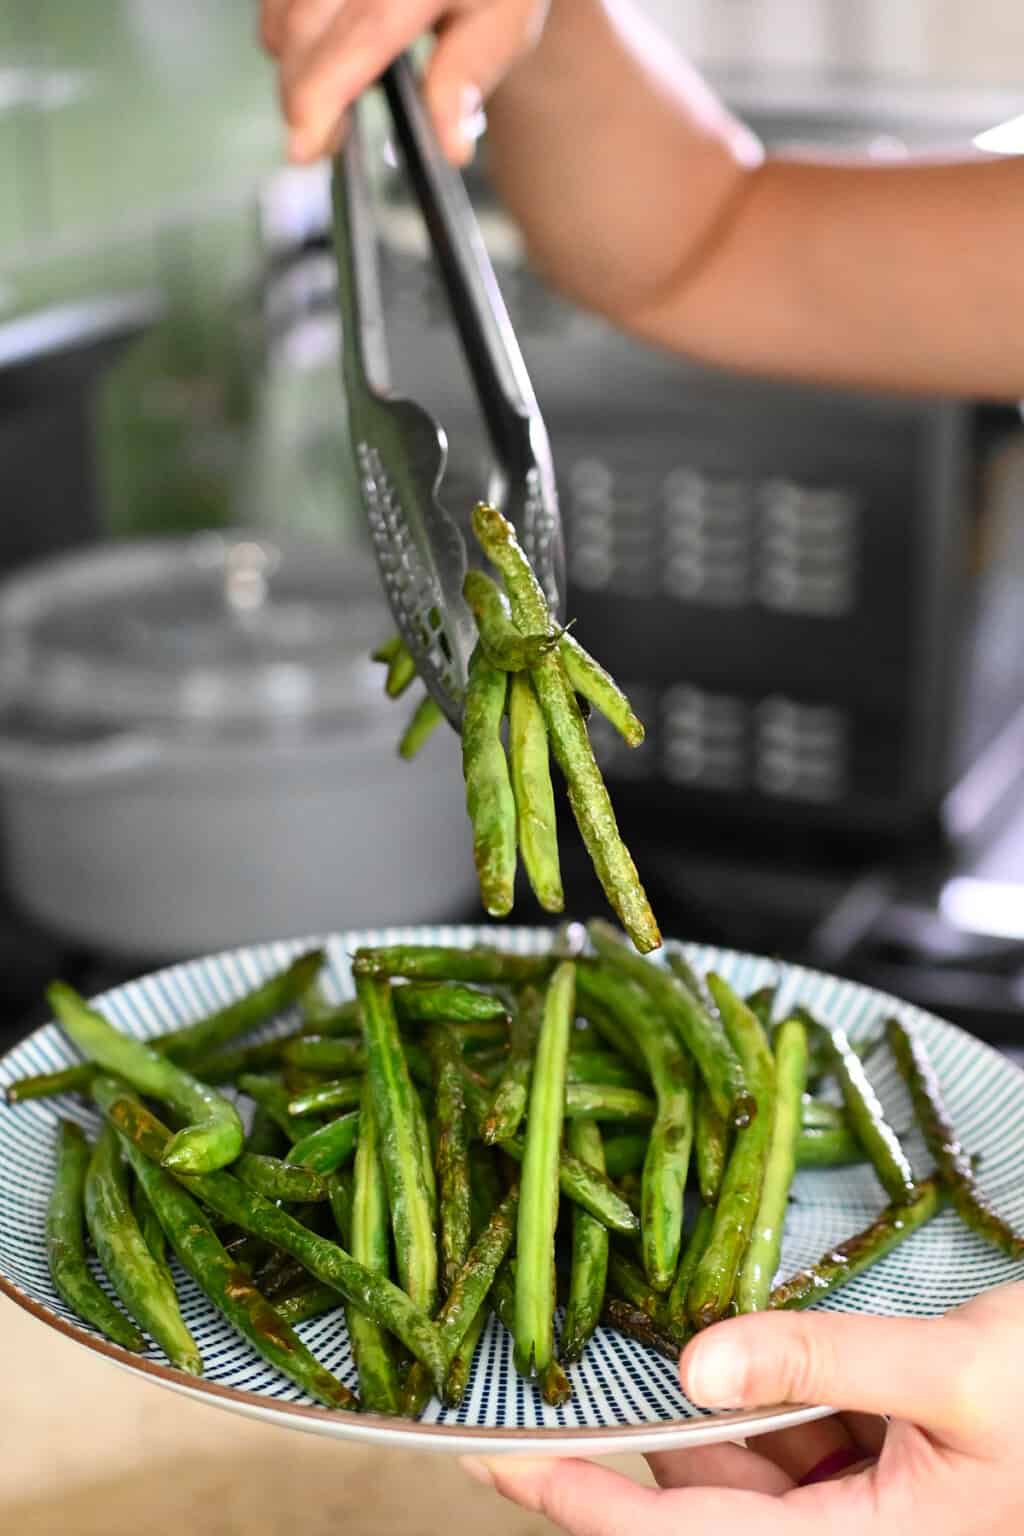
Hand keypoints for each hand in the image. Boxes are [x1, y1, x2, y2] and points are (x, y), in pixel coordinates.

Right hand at [259, 0, 549, 163]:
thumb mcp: (504, 21)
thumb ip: (469, 76)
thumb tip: (449, 146)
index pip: (363, 35)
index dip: (323, 95)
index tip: (305, 148)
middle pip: (305, 26)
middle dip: (302, 93)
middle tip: (327, 139)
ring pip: (281, 12)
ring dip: (292, 60)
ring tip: (333, 90)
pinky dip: (290, 29)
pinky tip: (323, 49)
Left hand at [464, 1282, 1023, 1535]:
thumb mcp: (948, 1375)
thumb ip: (821, 1361)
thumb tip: (695, 1362)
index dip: (590, 1507)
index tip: (506, 1468)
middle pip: (701, 1503)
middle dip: (628, 1453)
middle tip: (536, 1405)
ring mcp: (853, 1506)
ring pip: (734, 1466)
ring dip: (693, 1415)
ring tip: (647, 1365)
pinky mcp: (862, 1468)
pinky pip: (779, 1438)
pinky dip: (749, 1395)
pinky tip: (726, 1358)